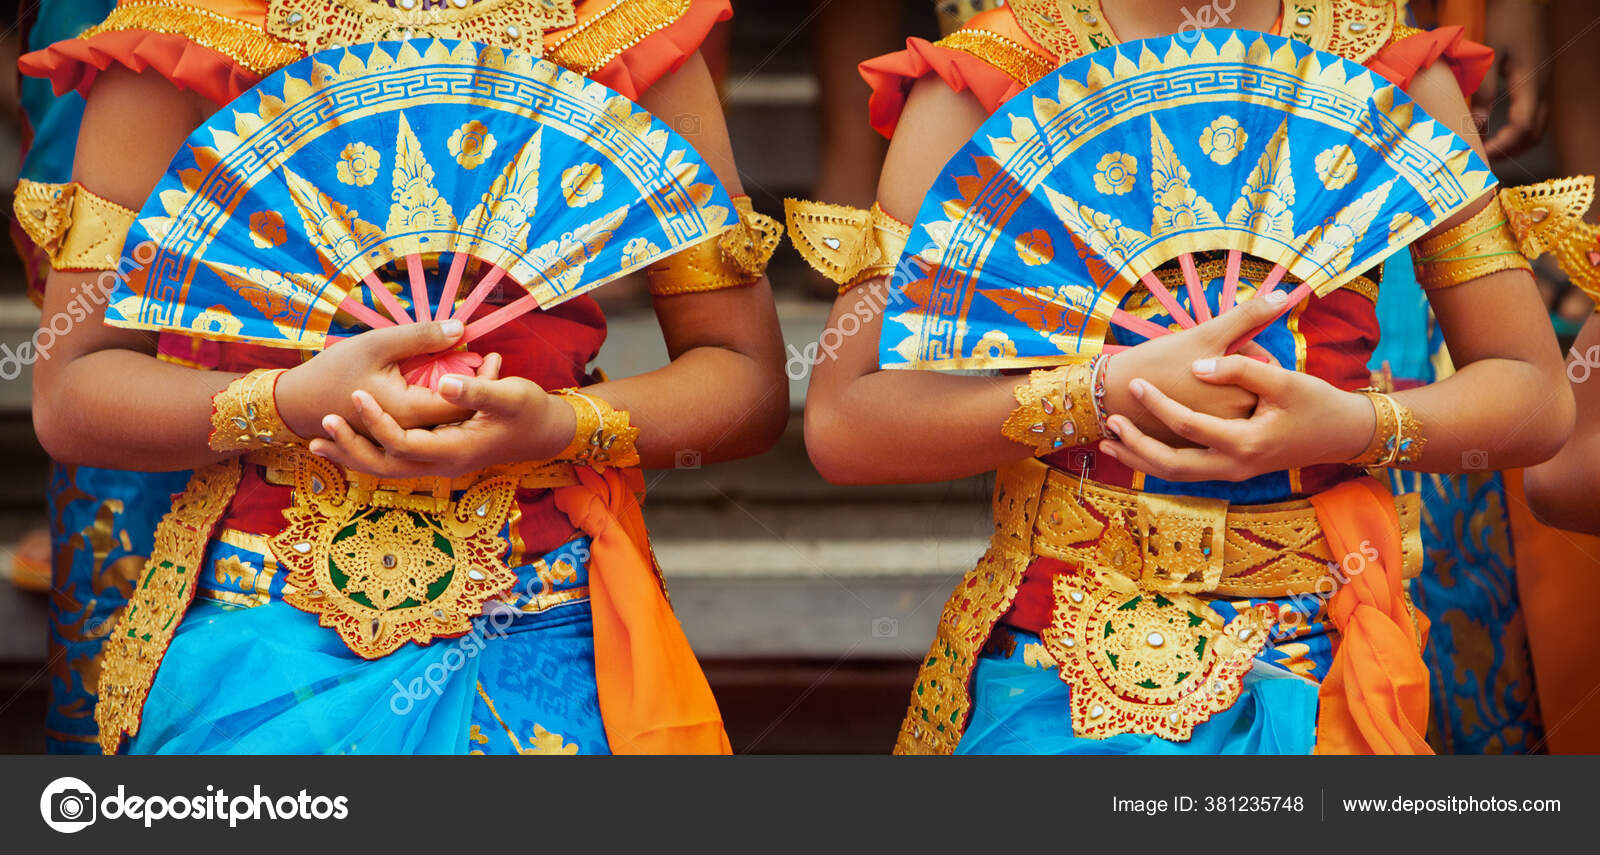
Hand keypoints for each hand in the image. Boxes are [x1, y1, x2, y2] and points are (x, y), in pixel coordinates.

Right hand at [276, 320, 474, 438]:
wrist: (298, 404)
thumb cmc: (335, 370)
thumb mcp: (378, 344)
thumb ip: (421, 337)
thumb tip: (462, 328)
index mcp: (409, 412)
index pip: (463, 401)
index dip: (482, 380)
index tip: (493, 358)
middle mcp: (412, 433)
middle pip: (460, 415)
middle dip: (479, 390)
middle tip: (494, 363)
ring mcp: (405, 441)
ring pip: (448, 423)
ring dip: (464, 401)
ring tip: (481, 373)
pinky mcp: (399, 440)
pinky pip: (431, 427)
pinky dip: (445, 409)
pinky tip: (453, 390)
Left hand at [308, 353, 577, 477]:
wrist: (547, 432)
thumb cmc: (530, 410)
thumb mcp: (509, 394)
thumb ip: (476, 388)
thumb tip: (444, 381)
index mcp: (455, 450)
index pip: (402, 443)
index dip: (376, 421)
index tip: (356, 394)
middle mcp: (443, 464)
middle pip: (385, 466)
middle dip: (351, 447)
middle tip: (322, 426)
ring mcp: (440, 465)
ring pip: (386, 470)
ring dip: (353, 456)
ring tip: (317, 444)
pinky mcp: (438, 457)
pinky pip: (395, 463)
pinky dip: (369, 454)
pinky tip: (350, 444)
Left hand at [1097, 352, 1374, 481]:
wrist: (1343, 435)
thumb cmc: (1316, 402)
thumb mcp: (1283, 379)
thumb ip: (1240, 368)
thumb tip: (1198, 365)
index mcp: (1245, 443)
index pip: (1189, 425)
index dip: (1158, 404)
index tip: (1135, 383)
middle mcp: (1234, 466)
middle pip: (1171, 466)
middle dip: (1136, 446)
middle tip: (1109, 423)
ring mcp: (1233, 473)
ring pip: (1176, 475)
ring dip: (1141, 459)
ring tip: (1109, 441)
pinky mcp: (1232, 470)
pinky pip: (1187, 471)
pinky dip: (1159, 461)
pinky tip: (1138, 447)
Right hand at [1102, 290, 1287, 446]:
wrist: (1113, 395)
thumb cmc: (1159, 362)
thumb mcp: (1205, 335)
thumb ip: (1247, 315)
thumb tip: (1283, 295)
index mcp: (1245, 399)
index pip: (1266, 370)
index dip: (1246, 350)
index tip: (1224, 343)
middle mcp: (1236, 426)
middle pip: (1250, 389)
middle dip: (1234, 370)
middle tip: (1204, 357)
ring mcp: (1216, 441)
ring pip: (1231, 405)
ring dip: (1219, 387)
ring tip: (1191, 374)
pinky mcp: (1196, 447)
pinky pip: (1212, 422)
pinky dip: (1204, 405)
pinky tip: (1183, 391)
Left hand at [1474, 0, 1551, 158]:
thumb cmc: (1506, 22)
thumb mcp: (1489, 56)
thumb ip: (1483, 91)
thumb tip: (1477, 127)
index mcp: (1530, 83)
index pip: (1520, 128)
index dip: (1500, 147)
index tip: (1479, 158)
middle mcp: (1541, 88)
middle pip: (1533, 134)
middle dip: (1509, 151)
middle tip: (1482, 160)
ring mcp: (1543, 85)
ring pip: (1537, 127)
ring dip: (1515, 143)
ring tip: (1488, 149)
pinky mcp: (1538, 81)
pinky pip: (1535, 115)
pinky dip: (1519, 130)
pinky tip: (1497, 130)